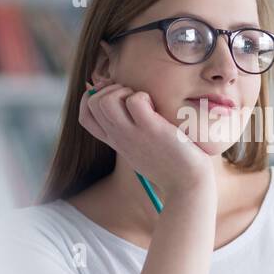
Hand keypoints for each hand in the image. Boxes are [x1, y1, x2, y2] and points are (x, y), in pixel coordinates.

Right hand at [79, 81, 212, 196]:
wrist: (188, 184)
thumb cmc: (170, 164)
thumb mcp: (142, 147)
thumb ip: (131, 130)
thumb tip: (129, 105)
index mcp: (115, 140)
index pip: (85, 115)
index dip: (93, 98)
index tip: (116, 96)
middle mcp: (118, 137)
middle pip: (93, 103)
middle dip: (111, 90)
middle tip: (133, 98)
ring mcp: (132, 134)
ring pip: (105, 101)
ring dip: (123, 91)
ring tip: (143, 101)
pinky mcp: (151, 129)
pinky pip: (135, 101)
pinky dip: (144, 96)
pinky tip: (156, 108)